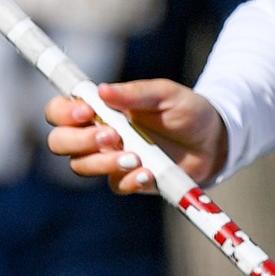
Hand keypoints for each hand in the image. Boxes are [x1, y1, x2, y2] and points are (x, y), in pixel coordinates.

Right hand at [45, 79, 228, 193]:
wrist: (215, 141)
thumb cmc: (187, 110)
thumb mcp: (165, 94)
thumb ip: (135, 93)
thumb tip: (102, 90)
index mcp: (101, 108)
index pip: (60, 111)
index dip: (63, 112)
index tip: (86, 112)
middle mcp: (98, 134)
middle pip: (60, 142)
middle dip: (79, 141)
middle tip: (111, 136)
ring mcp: (111, 159)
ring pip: (81, 166)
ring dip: (102, 162)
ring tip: (134, 156)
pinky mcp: (130, 180)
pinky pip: (115, 185)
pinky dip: (128, 180)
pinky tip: (148, 172)